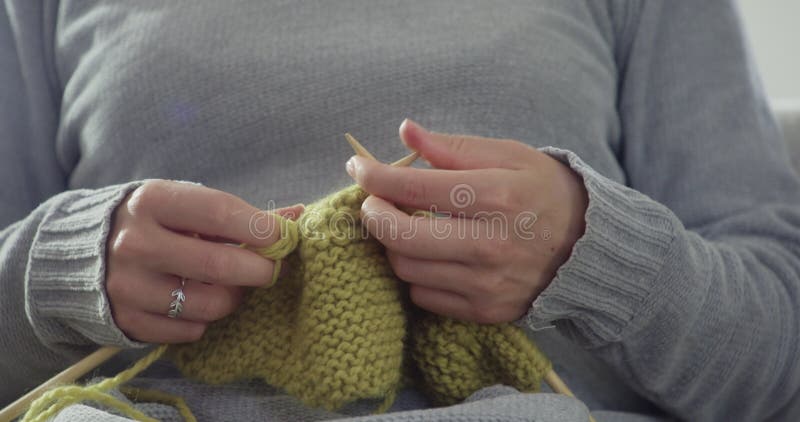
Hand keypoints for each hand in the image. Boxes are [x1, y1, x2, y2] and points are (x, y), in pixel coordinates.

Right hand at [106, 180, 302, 342]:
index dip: (262, 228)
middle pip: (219, 266)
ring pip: (209, 304)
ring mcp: (128, 285)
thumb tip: (298, 215)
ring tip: (233, 285)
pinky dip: (204, 319)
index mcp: (152, 201)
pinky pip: (189, 330)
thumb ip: (240, 214)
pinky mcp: (126, 320)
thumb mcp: (186, 204)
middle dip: (259, 270)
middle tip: (271, 269)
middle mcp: (135, 243)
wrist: (80, 250)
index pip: (221, 214)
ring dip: (234, 297)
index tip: (284, 238)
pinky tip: (198, 300)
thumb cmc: (152, 221)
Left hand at [346, 120, 586, 323]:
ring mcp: (487, 283)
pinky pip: (424, 297)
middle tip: (374, 201)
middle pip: (402, 236)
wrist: (590, 248)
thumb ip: (452, 147)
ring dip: (396, 245)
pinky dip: (417, 274)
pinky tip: (431, 255)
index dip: (375, 176)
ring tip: (408, 225)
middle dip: (374, 214)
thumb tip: (404, 131)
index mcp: (497, 196)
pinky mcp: (485, 311)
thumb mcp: (508, 155)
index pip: (415, 187)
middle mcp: (490, 244)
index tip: (358, 167)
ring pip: (406, 268)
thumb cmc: (543, 191)